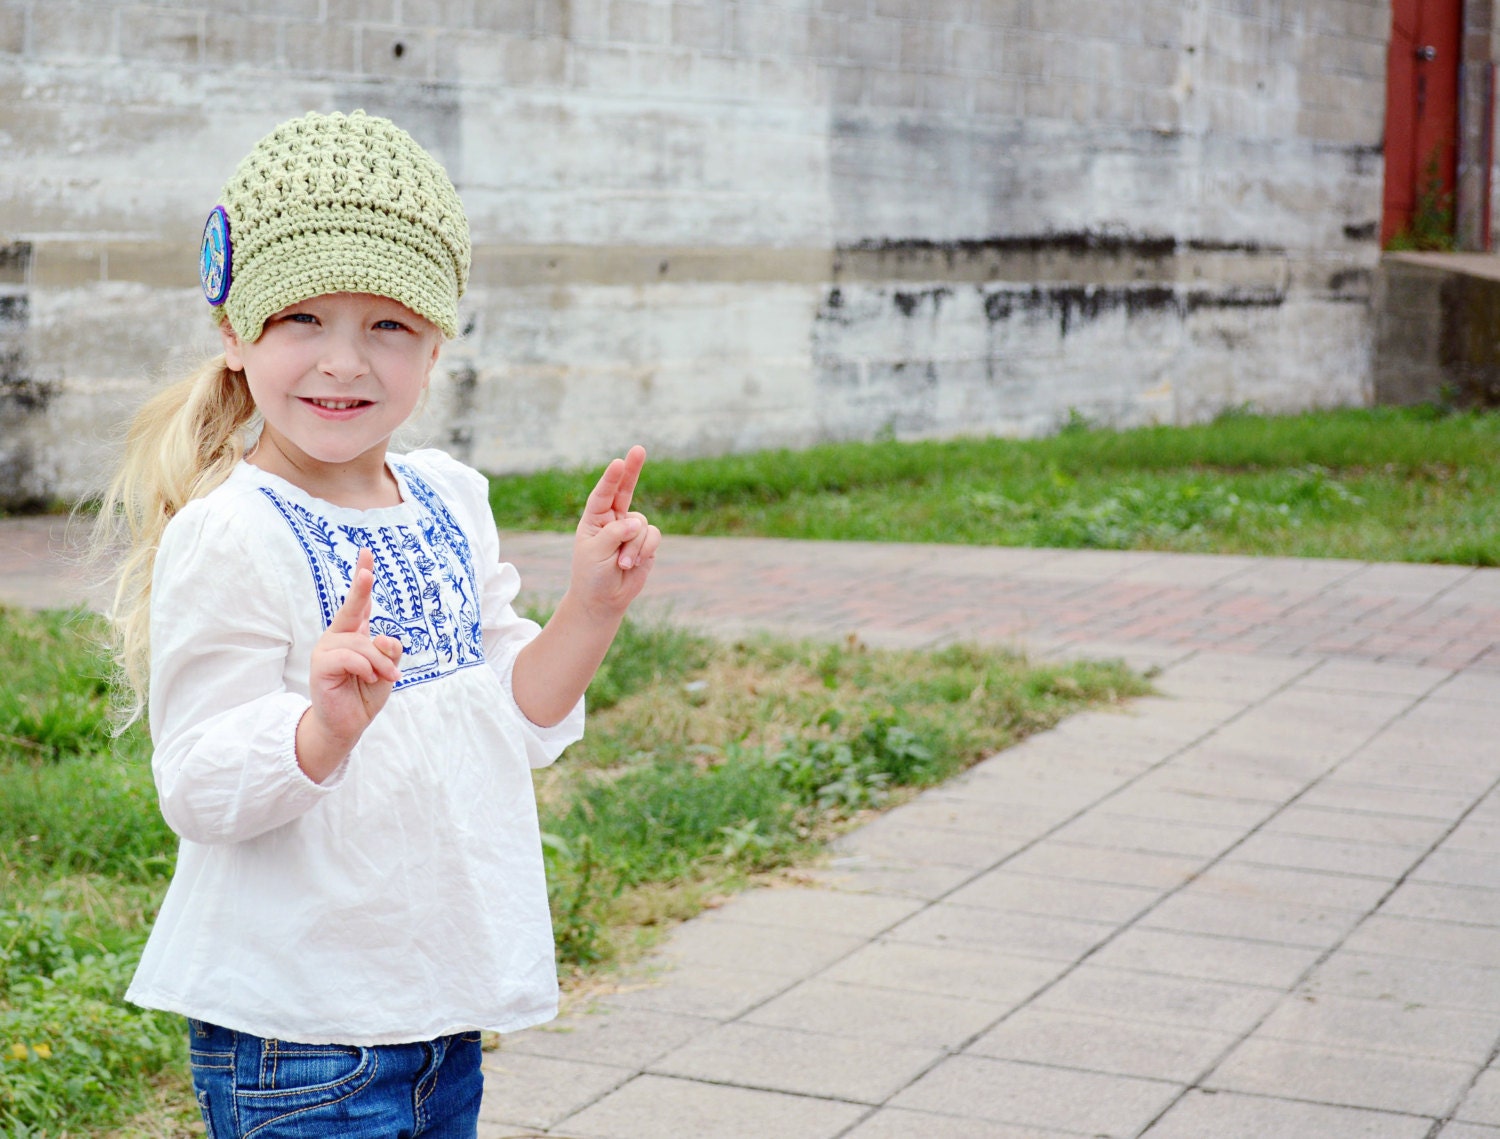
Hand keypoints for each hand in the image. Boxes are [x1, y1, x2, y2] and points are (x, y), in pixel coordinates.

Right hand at [298, 548, 402, 779]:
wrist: (348, 724)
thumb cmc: (366, 694)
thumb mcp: (387, 671)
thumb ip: (389, 652)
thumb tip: (384, 637)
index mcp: (353, 634)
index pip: (358, 602)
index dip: (362, 576)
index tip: (367, 553)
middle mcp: (338, 636)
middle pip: (355, 611)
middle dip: (365, 601)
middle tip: (373, 594)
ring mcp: (327, 648)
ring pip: (363, 644)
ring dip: (380, 664)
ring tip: (383, 679)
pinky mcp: (321, 664)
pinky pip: (351, 657)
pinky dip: (367, 669)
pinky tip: (368, 679)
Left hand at [570, 445, 661, 619]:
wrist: (604, 599)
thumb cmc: (591, 574)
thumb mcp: (595, 552)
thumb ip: (614, 533)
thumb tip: (637, 522)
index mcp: (594, 518)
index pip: (603, 494)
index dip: (611, 478)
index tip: (618, 463)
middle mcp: (614, 519)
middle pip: (625, 489)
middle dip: (633, 470)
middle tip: (638, 448)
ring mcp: (631, 530)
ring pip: (641, 524)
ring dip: (634, 545)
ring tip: (622, 563)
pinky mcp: (647, 543)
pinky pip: (652, 536)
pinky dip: (644, 549)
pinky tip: (633, 564)